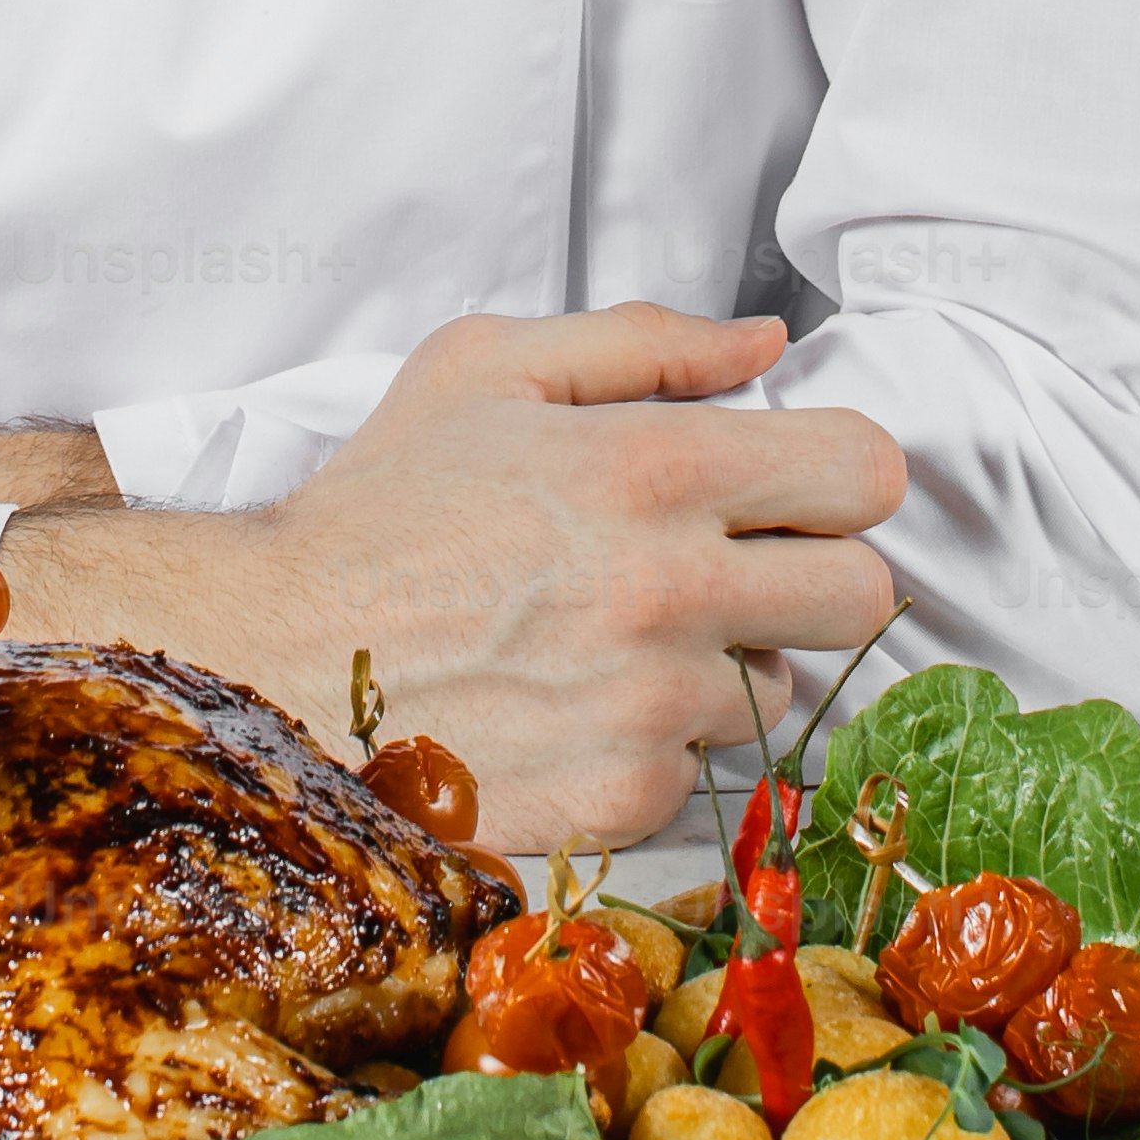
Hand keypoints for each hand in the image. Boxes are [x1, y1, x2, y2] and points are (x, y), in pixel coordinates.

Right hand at [10, 308, 904, 851]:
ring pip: (778, 689)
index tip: (792, 493)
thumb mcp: (487, 369)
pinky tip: (570, 708)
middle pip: (864, 595)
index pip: (866, 472)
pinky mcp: (624, 796)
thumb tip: (763, 346)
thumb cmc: (378, 510)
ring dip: (719, 669)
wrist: (273, 659)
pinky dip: (651, 746)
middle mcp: (672, 589)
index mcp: (654, 465)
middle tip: (726, 573)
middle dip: (809, 577)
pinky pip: (700, 771)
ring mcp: (653, 705)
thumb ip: (644, 342)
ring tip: (609, 641)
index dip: (835, 478)